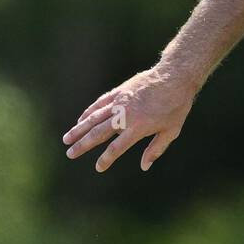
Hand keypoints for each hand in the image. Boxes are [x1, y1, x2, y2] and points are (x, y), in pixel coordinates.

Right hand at [62, 66, 194, 171]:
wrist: (175, 76)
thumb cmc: (176, 106)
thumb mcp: (171, 131)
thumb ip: (156, 149)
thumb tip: (144, 166)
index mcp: (137, 127)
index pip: (116, 148)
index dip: (106, 159)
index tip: (99, 167)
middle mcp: (124, 115)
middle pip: (98, 133)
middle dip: (83, 145)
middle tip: (70, 154)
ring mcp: (120, 102)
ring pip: (94, 117)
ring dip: (79, 128)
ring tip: (67, 138)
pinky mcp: (120, 91)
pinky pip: (100, 103)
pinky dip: (89, 112)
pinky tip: (81, 119)